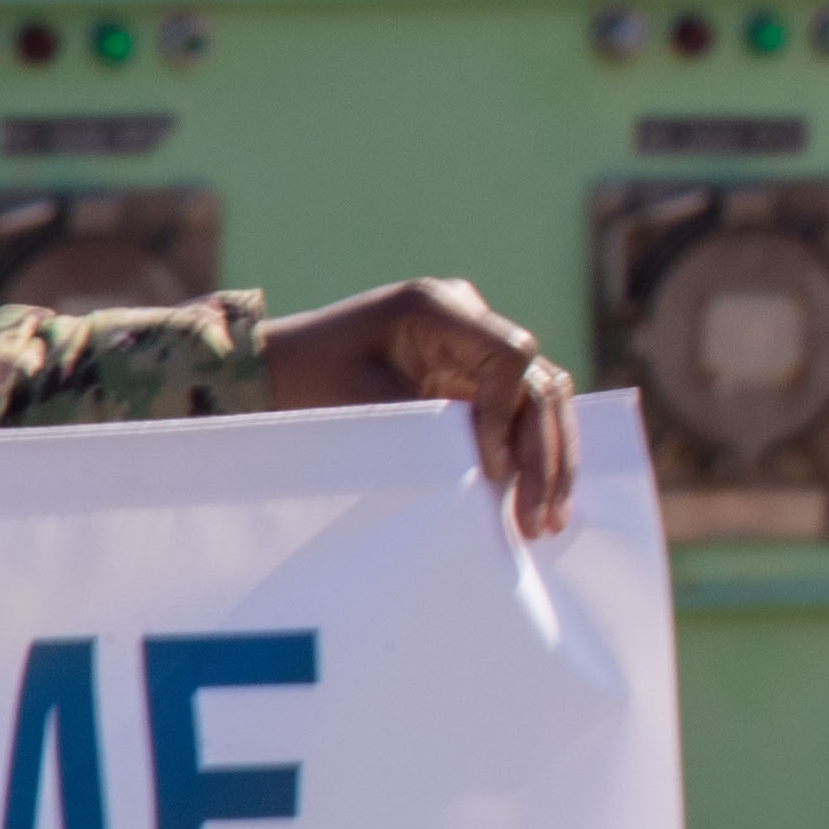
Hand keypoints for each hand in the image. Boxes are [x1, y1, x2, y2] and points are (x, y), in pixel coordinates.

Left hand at [262, 279, 576, 537]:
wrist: (278, 372)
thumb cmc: (309, 382)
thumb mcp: (363, 404)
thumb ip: (431, 428)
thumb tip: (498, 474)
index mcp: (438, 307)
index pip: (511, 356)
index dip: (507, 417)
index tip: (491, 472)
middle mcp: (469, 318)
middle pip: (540, 382)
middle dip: (544, 455)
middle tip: (540, 520)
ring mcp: (477, 345)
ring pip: (543, 401)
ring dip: (551, 461)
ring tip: (549, 522)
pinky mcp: (475, 376)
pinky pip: (523, 413)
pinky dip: (534, 457)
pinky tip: (538, 501)